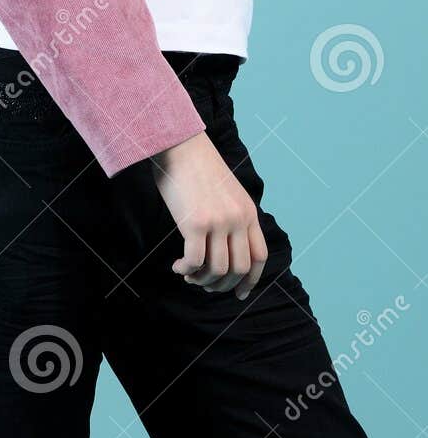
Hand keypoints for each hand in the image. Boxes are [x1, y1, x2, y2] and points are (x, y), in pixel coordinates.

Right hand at [150, 130, 268, 298]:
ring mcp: (218, 222)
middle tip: (203, 284)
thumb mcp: (226, 193)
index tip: (238, 293)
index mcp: (248, 212)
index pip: (259, 257)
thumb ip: (232, 217)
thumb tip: (223, 249)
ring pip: (217, 270)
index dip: (250, 280)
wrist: (179, 145)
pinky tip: (177, 266)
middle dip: (221, 285)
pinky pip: (196, 261)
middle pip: (239, 269)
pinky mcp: (196, 223)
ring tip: (188, 274)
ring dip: (201, 279)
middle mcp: (238, 219)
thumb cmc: (196, 168)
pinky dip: (187, 270)